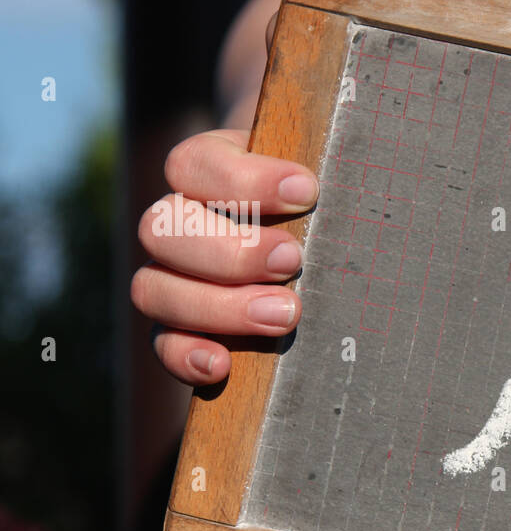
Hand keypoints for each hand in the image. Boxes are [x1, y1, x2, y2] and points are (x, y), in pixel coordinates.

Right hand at [131, 128, 316, 383]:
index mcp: (206, 171)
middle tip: (293, 261)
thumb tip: (337, 176)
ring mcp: (172, 276)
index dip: (244, 181)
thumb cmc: (325, 200)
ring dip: (219, 306)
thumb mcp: (322, 172)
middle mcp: (178, 222)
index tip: (308, 193)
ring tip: (286, 314)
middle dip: (231, 251)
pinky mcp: (179, 326)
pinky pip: (162, 342)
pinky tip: (223, 365)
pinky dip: (185, 355)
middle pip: (160, 229)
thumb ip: (324, 164)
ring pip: (153, 288)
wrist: (324, 244)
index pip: (193, 165)